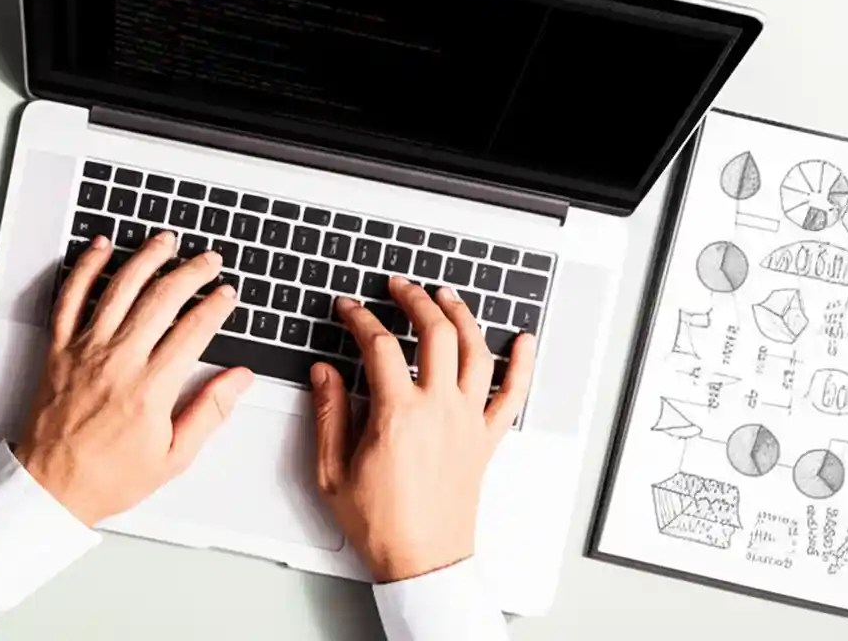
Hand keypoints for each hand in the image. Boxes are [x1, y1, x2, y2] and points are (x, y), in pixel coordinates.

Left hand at [15, 232, 253, 525]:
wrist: (52, 487)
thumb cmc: (110, 477)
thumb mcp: (174, 456)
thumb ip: (210, 411)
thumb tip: (240, 378)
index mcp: (151, 388)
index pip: (194, 330)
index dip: (216, 306)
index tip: (228, 295)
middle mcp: (118, 361)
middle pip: (162, 299)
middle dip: (191, 273)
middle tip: (209, 262)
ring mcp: (85, 350)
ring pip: (120, 288)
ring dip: (146, 258)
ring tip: (166, 241)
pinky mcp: (59, 349)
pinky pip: (71, 298)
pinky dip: (85, 268)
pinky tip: (101, 248)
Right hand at [310, 277, 535, 582]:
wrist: (422, 561)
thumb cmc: (380, 523)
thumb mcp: (332, 471)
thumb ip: (328, 414)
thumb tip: (323, 373)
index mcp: (397, 415)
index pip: (378, 345)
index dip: (359, 318)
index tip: (347, 308)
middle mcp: (439, 410)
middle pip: (434, 333)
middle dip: (415, 299)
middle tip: (398, 286)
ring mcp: (467, 421)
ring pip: (475, 351)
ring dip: (462, 315)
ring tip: (446, 295)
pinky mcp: (485, 439)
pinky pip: (512, 394)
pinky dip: (522, 363)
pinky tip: (524, 341)